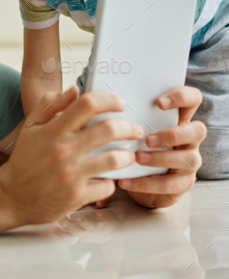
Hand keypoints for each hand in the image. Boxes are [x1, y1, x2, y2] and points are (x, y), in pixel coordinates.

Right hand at [0, 88, 144, 224]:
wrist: (11, 197)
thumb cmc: (24, 160)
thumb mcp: (30, 128)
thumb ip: (50, 105)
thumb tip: (75, 90)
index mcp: (53, 130)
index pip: (87, 104)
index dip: (109, 100)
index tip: (120, 104)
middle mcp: (63, 150)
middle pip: (108, 130)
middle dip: (129, 127)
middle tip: (136, 130)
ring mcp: (70, 175)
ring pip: (114, 159)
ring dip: (127, 156)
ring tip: (128, 156)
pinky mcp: (76, 196)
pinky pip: (106, 187)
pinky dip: (110, 183)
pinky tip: (107, 180)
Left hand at [117, 86, 206, 208]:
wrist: (135, 181)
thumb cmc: (129, 146)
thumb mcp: (123, 128)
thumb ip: (113, 113)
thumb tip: (79, 93)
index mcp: (175, 118)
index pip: (191, 99)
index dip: (181, 97)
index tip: (158, 102)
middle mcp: (187, 138)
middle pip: (198, 130)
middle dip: (173, 133)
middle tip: (147, 138)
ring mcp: (188, 160)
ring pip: (189, 158)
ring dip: (161, 158)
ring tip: (138, 158)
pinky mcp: (182, 183)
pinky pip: (171, 184)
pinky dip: (147, 183)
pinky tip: (126, 181)